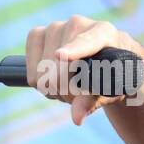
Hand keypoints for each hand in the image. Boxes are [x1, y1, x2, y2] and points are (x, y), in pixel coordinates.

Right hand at [24, 15, 142, 124]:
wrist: (107, 60)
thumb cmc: (114, 74)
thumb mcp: (110, 90)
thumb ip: (93, 102)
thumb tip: (76, 118)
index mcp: (104, 33)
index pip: (86, 42)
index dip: (73, 50)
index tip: (61, 56)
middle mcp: (78, 24)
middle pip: (58, 67)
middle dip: (65, 90)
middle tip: (80, 96)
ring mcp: (55, 27)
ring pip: (41, 71)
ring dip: (53, 89)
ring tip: (70, 88)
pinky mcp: (38, 33)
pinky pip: (29, 68)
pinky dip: (38, 82)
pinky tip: (53, 81)